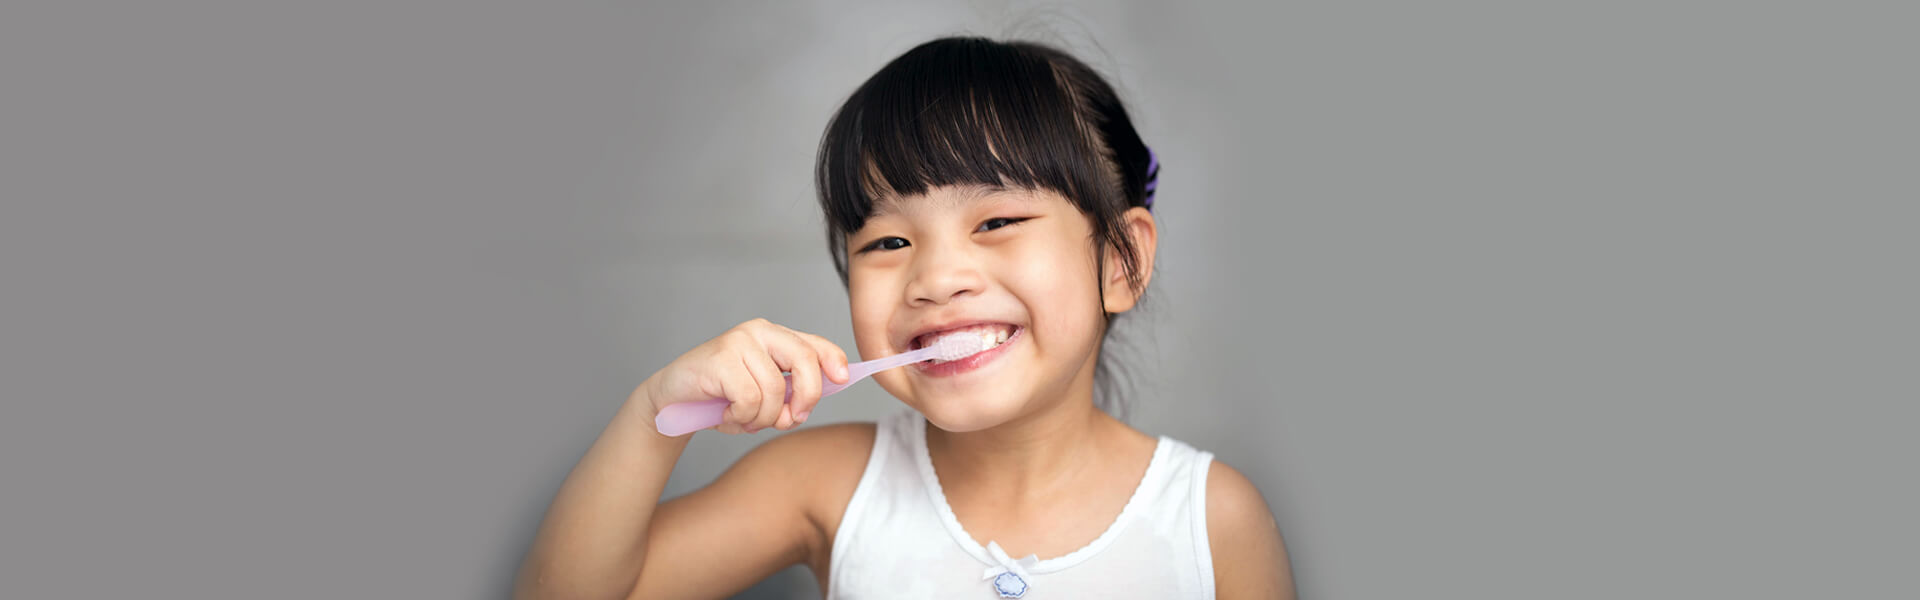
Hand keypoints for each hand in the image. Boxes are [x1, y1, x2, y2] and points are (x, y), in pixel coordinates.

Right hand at [639, 318, 849, 434]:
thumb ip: (787, 397)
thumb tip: (804, 408)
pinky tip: (726, 416)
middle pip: (804, 361)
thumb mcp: (761, 398)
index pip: (814, 344)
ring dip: (762, 418)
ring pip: (774, 391)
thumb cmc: (720, 399)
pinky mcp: (721, 358)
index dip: (833, 360)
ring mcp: (738, 341)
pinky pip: (749, 399)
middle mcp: (759, 332)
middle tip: (790, 420)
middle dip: (806, 398)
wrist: (672, 401)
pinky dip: (741, 418)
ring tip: (743, 419)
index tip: (842, 379)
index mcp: (774, 337)